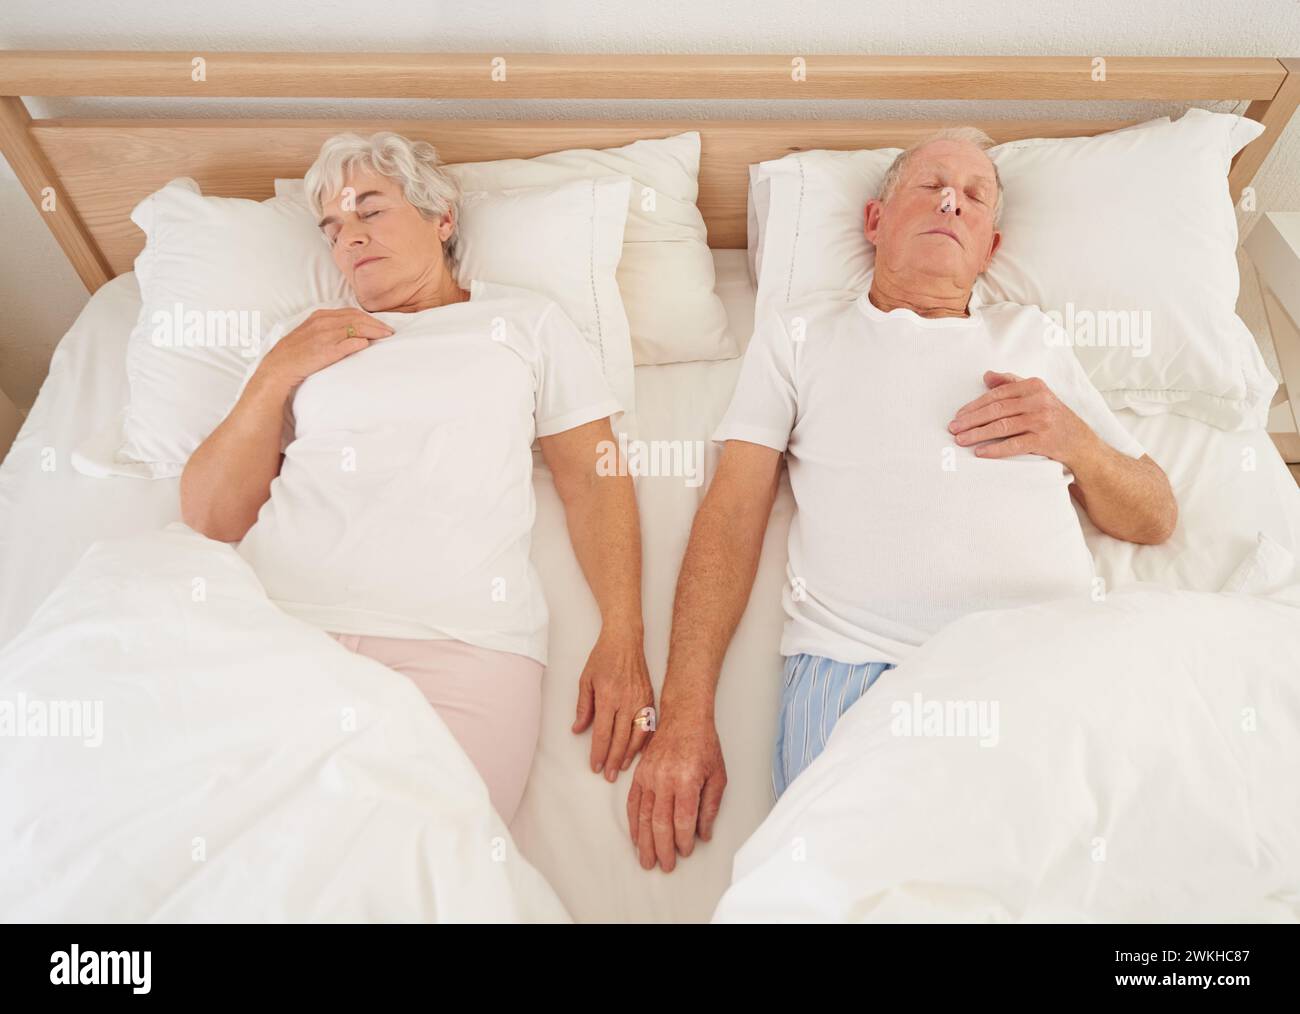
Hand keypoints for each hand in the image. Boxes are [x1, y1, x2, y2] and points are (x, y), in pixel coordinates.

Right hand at [259, 308, 393, 389]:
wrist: (278, 367)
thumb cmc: (296, 353)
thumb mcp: (312, 333)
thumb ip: (330, 329)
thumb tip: (351, 333)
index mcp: (320, 316)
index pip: (351, 312)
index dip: (369, 318)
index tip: (382, 325)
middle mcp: (323, 323)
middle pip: (357, 318)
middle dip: (376, 324)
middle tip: (390, 331)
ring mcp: (324, 336)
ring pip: (355, 328)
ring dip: (374, 332)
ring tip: (386, 337)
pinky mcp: (325, 351)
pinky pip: (347, 344)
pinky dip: (359, 342)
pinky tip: (368, 344)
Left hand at [571, 629, 655, 780]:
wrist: (625, 641)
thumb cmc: (603, 658)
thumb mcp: (586, 681)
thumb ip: (583, 707)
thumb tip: (578, 729)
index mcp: (608, 697)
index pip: (603, 733)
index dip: (599, 753)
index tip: (595, 766)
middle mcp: (626, 701)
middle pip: (621, 739)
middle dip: (614, 760)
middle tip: (609, 776)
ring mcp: (641, 700)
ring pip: (637, 736)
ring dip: (629, 754)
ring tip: (622, 768)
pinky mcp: (650, 699)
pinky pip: (648, 725)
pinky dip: (644, 741)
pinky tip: (639, 751)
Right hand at [626, 714, 725, 871]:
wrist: (684, 717)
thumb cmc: (704, 744)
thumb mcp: (718, 775)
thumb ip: (710, 806)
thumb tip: (703, 833)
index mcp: (687, 780)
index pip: (683, 820)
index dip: (683, 841)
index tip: (686, 852)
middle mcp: (665, 779)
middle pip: (660, 823)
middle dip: (662, 848)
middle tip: (664, 866)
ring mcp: (649, 776)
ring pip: (643, 816)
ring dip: (644, 842)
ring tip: (646, 860)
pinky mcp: (640, 774)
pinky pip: (633, 803)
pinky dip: (633, 823)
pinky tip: (636, 837)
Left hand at [948, 370, 1097, 467]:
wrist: (1081, 443)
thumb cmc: (1053, 417)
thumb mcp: (1037, 395)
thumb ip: (1012, 383)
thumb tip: (987, 376)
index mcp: (1034, 386)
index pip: (997, 395)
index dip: (974, 405)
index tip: (958, 415)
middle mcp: (1039, 400)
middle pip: (996, 410)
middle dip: (971, 420)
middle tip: (953, 428)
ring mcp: (1042, 420)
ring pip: (1002, 426)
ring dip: (978, 434)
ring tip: (961, 440)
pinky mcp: (1044, 440)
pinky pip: (1014, 444)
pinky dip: (995, 449)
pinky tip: (980, 452)